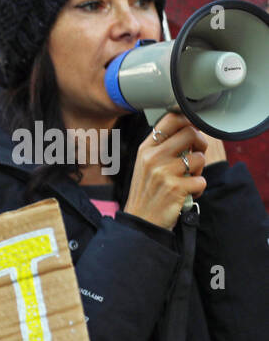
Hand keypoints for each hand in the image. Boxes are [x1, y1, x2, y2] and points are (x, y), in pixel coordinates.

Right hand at [123, 112, 208, 229]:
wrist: (140, 221)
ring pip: (199, 158)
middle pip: (190, 133)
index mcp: (146, 149)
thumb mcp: (146, 165)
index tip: (193, 131)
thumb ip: (163, 147)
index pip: (171, 119)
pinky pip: (201, 180)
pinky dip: (198, 189)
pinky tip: (186, 194)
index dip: (189, 120)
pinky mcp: (175, 188)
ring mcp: (163, 172)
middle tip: (196, 156)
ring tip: (187, 180)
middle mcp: (153, 157)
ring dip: (199, 171)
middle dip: (201, 144)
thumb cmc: (147, 192)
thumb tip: (191, 130)